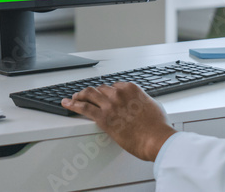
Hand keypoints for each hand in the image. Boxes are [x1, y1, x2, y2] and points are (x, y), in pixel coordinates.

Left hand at [61, 82, 175, 161]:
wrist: (156, 138)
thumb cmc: (157, 126)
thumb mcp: (153, 105)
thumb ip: (143, 101)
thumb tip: (142, 103)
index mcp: (131, 89)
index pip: (114, 85)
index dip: (108, 91)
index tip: (104, 95)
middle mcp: (118, 93)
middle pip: (100, 89)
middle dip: (93, 93)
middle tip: (86, 96)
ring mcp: (109, 104)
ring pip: (88, 94)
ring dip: (79, 95)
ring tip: (74, 98)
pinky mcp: (103, 118)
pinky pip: (83, 108)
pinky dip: (72, 105)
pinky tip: (66, 104)